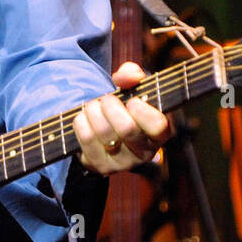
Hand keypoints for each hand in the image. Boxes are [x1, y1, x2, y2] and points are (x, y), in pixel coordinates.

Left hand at [72, 61, 171, 175]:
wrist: (106, 130)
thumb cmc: (125, 107)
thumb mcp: (133, 87)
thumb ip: (132, 74)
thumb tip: (125, 78)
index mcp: (159, 134)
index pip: (158, 126)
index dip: (143, 110)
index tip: (132, 101)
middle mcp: (144, 153)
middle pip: (127, 129)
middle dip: (111, 106)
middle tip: (107, 99)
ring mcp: (121, 163)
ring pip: (104, 133)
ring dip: (93, 111)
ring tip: (94, 107)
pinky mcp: (100, 166)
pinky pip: (86, 139)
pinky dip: (81, 122)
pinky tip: (85, 119)